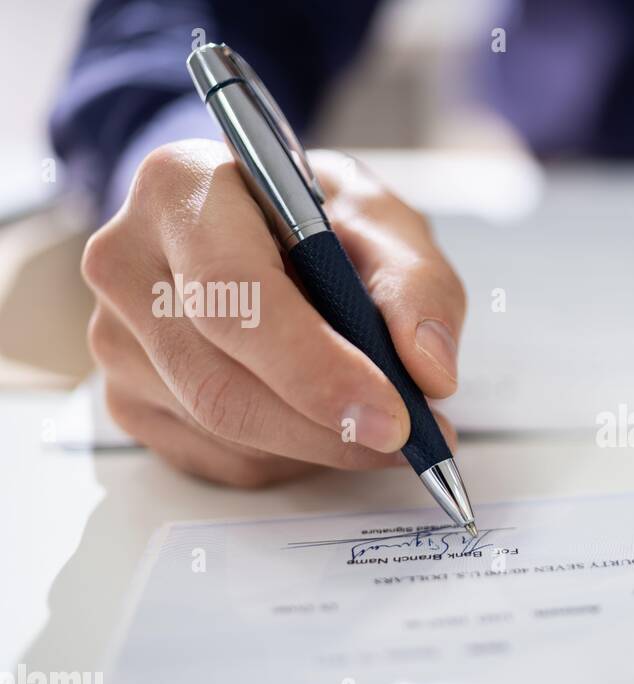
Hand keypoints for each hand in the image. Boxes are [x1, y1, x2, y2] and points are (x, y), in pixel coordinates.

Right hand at [82, 140, 464, 486]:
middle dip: (328, 430)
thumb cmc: (319, 219)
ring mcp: (116, 338)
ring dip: (318, 445)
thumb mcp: (385, 225)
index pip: (234, 296)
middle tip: (411, 441)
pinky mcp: (129, 398)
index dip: (316, 370)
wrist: (261, 226)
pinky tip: (319, 418)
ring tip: (374, 415)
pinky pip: (220, 458)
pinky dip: (290, 456)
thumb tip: (429, 372)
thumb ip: (419, 289)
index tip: (392, 417)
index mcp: (180, 188)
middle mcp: (126, 262)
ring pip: (224, 432)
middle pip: (220, 385)